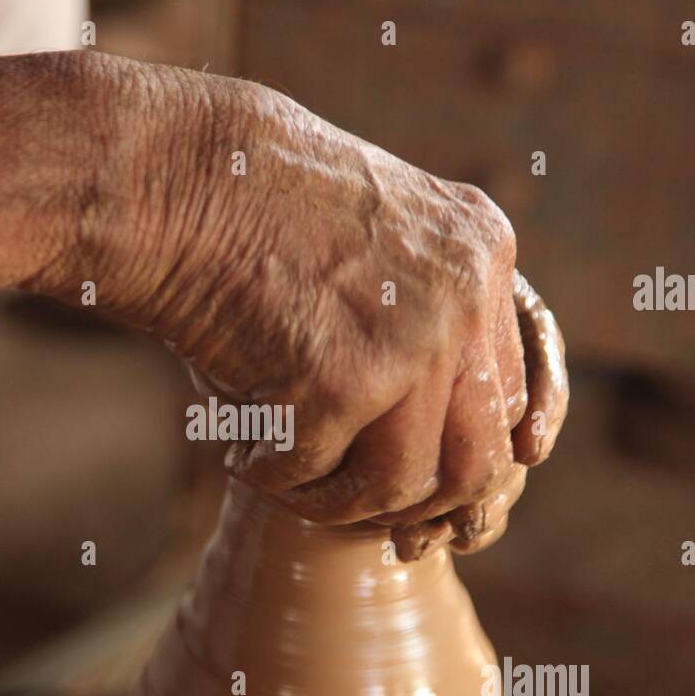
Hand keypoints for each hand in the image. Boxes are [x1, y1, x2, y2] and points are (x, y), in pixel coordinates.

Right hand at [101, 66, 566, 559]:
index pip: (516, 393)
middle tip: (369, 519)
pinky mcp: (340, 381)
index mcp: (481, 252)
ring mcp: (410, 340)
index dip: (484, 464)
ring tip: (281, 474)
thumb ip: (423, 321)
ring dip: (336, 502)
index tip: (452, 508)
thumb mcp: (373, 245)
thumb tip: (437, 464)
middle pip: (478, 458)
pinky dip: (271, 475)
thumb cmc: (253, 213)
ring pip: (399, 485)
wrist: (178, 176)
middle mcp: (464, 297)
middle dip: (418, 507)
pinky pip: (314, 475)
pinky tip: (239, 450)